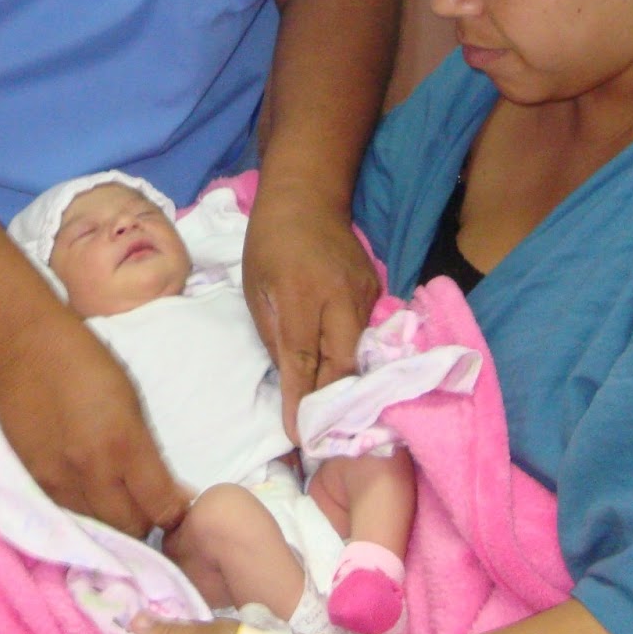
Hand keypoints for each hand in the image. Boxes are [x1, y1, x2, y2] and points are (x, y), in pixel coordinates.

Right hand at [0, 306, 190, 537]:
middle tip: (149, 504)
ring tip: (119, 500)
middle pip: (130, 529)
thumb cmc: (86, 360)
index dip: (174, 513)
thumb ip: (149, 448)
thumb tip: (174, 490)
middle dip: (146, 522)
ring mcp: (60, 481)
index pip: (160, 506)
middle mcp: (93, 471)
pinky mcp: (34, 483)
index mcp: (124, 443)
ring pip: (98, 529)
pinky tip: (90, 494)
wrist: (21, 348)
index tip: (177, 506)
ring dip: (114, 521)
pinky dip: (85, 512)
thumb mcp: (131, 398)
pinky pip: (70, 515)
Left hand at [243, 197, 380, 440]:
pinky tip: (345, 377)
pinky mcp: (377, 289)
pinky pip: (366, 333)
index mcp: (300, 291)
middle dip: (333, 401)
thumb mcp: (255, 288)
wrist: (308, 196)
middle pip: (343, 362)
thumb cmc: (269, 242)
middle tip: (321, 436)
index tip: (298, 436)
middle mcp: (339, 293)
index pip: (304, 356)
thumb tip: (291, 383)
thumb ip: (274, 335)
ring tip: (333, 417)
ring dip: (345, 384)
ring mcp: (365, 291)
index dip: (302, 399)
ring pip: (359, 352)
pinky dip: (355, 357)